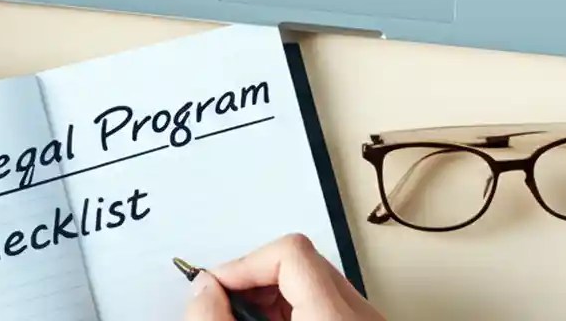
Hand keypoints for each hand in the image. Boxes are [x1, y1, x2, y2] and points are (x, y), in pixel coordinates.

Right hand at [183, 234, 384, 320]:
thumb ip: (218, 319)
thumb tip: (203, 289)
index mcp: (336, 319)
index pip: (290, 252)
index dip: (244, 262)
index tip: (216, 285)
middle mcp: (362, 317)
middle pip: (302, 263)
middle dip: (254, 280)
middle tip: (224, 305)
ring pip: (313, 284)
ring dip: (271, 297)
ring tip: (245, 320)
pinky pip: (325, 305)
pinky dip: (292, 311)